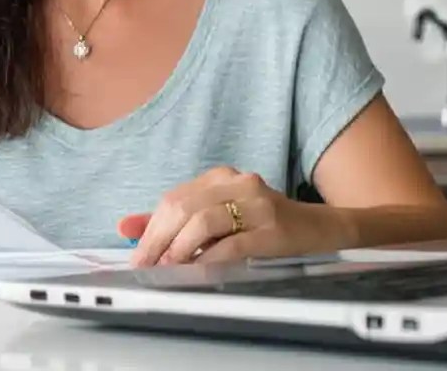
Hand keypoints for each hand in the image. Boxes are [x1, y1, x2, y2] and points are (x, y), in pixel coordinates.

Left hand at [119, 166, 353, 266]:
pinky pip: (233, 243)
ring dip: (180, 249)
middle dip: (158, 240)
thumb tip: (127, 227)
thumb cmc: (265, 224)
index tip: (138, 257)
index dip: (150, 230)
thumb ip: (174, 220)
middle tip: (146, 266)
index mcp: (221, 178)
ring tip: (169, 268)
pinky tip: (198, 269)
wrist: (320, 229)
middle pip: (184, 207)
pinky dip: (209, 258)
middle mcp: (238, 183)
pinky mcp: (272, 229)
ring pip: (204, 221)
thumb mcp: (219, 215)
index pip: (173, 199)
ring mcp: (257, 204)